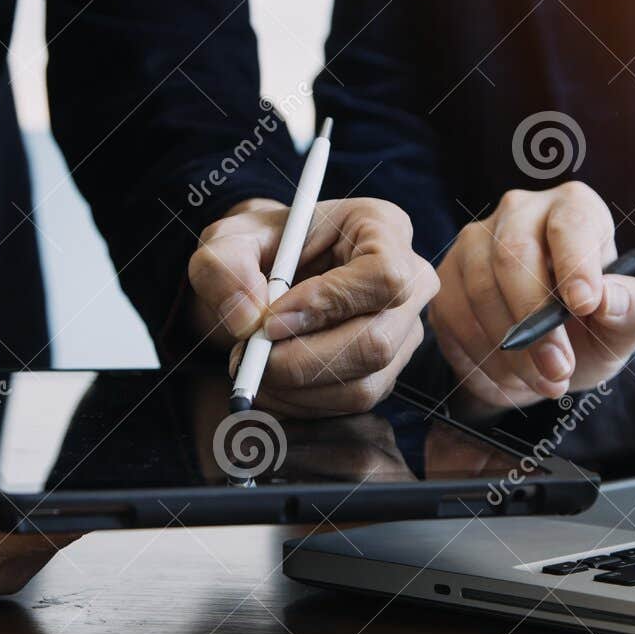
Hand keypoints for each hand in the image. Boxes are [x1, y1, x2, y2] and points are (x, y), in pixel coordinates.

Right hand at [0, 375, 74, 611]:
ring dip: (46, 514)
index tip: (80, 502)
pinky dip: (39, 520)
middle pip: (14, 552)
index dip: (34, 525)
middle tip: (68, 456)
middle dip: (47, 508)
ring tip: (39, 463)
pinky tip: (33, 485)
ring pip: (30, 555)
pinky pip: (29, 553)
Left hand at [186, 197, 438, 416]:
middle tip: (250, 357)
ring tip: (251, 366)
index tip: (269, 321)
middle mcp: (410, 282)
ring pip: (364, 385)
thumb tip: (248, 320)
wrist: (267, 274)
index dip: (326, 305)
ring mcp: (404, 333)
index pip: (382, 277)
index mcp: (383, 228)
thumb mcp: (228, 239)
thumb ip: (224, 266)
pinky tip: (270, 382)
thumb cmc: (258, 247)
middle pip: (376, 343)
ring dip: (295, 389)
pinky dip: (300, 403)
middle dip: (303, 361)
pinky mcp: (387, 372)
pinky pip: (351, 405)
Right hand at [432, 182, 634, 417]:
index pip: (570, 222)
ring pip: (481, 289)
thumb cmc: (591, 329)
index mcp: (574, 208)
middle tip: (559, 368)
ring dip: (512, 348)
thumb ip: (634, 307)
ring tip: (544, 381)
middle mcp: (520, 211)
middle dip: (537, 320)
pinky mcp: (446, 277)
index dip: (576, 262)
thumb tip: (608, 298)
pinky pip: (456, 315)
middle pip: (514, 254)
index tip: (585, 305)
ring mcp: (475, 241)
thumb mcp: (626, 325)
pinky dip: (485, 356)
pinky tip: (512, 376)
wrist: (540, 358)